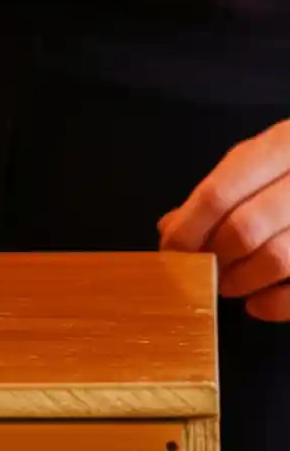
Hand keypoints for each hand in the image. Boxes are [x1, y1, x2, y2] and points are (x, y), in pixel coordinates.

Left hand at [158, 120, 289, 320]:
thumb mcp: (260, 159)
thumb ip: (220, 190)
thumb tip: (171, 228)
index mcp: (282, 146)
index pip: (218, 194)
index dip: (187, 229)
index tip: (171, 250)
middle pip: (244, 229)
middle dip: (214, 257)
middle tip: (200, 269)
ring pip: (277, 259)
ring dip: (240, 281)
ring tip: (225, 285)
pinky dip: (276, 304)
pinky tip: (257, 305)